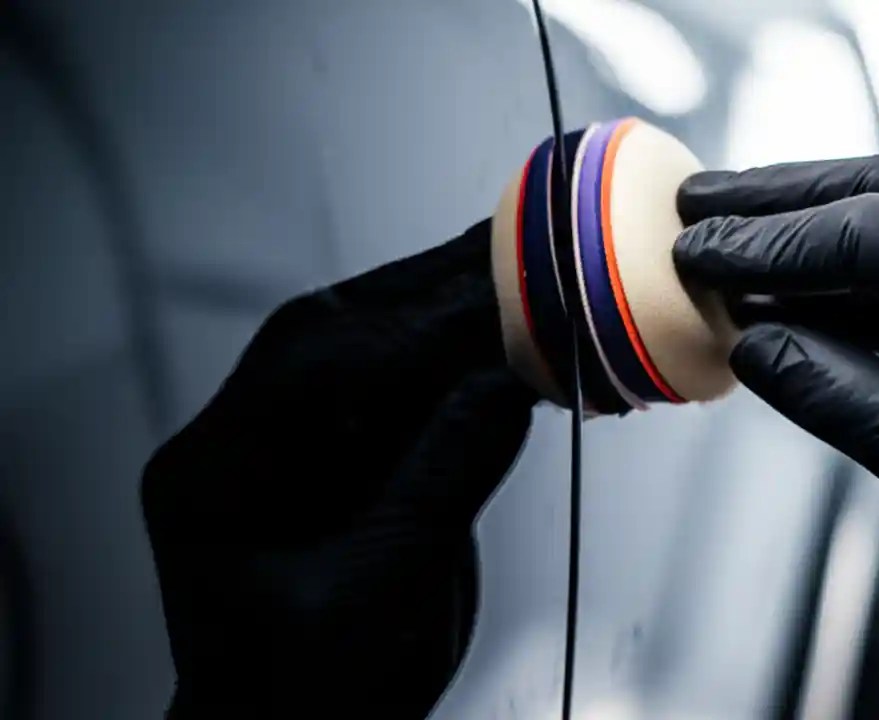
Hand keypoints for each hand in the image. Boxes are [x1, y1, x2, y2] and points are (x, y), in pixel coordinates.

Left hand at [141, 220, 535, 717]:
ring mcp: (296, 444)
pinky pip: (408, 384)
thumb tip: (500, 388)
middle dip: (434, 293)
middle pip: (338, 329)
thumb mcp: (373, 607)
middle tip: (522, 255)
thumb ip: (434, 491)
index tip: (501, 306)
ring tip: (532, 280)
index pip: (317, 368)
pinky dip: (467, 357)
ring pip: (373, 342)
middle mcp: (245, 443)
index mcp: (214, 476)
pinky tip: (518, 340)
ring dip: (453, 310)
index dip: (417, 333)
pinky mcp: (351, 454)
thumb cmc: (305, 703)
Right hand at [675, 155, 878, 715]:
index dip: (769, 244)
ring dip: (814, 232)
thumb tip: (751, 345)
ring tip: (728, 233)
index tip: (694, 253)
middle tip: (697, 202)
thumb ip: (839, 395)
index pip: (871, 233)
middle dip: (783, 200)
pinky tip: (794, 293)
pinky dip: (855, 282)